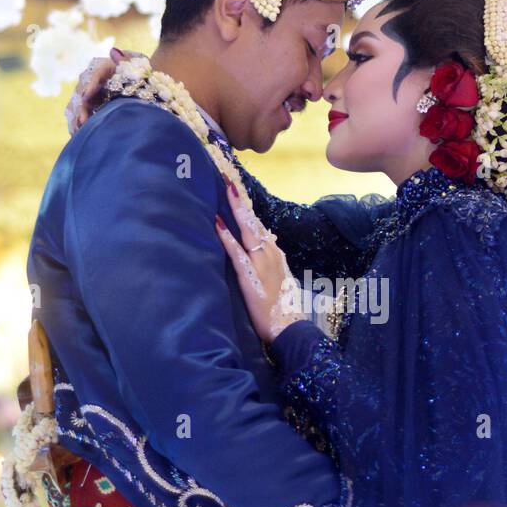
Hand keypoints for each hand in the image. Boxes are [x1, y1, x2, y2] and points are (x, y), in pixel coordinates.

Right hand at [64, 47, 141, 134]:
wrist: (140, 80)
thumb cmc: (139, 70)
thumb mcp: (138, 63)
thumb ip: (127, 59)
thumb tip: (113, 52)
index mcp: (102, 67)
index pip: (92, 75)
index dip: (89, 86)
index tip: (87, 97)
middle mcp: (90, 79)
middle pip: (80, 93)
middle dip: (80, 108)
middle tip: (82, 121)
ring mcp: (86, 94)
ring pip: (75, 105)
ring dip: (76, 118)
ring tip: (78, 131)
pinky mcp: (86, 107)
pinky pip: (76, 115)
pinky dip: (76, 125)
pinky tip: (77, 135)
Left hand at [214, 179, 305, 342]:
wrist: (290, 327)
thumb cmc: (285, 309)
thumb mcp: (283, 281)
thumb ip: (274, 263)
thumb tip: (269, 245)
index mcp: (277, 255)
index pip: (261, 226)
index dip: (248, 209)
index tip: (238, 192)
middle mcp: (271, 253)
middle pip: (253, 221)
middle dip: (240, 199)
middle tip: (227, 178)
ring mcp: (261, 262)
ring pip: (246, 229)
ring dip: (234, 208)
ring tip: (224, 188)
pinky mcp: (250, 275)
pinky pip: (235, 250)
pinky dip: (225, 235)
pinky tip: (217, 221)